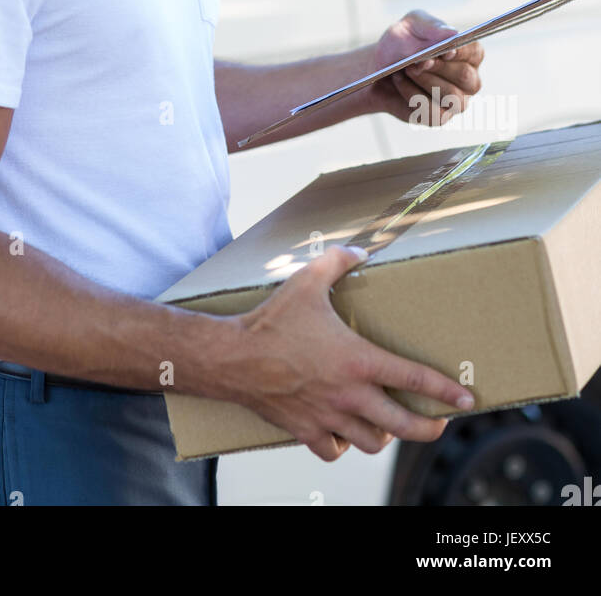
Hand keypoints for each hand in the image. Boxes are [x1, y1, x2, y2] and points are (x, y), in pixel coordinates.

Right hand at [232, 245, 473, 461]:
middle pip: (403, 425)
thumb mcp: (307, 281)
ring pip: (371, 442)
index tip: (467, 399)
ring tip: (387, 424)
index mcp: (358, 360)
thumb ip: (338, 262)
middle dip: (429, 428)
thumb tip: (359, 249)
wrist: (233, 357)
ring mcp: (328, 416)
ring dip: (384, 435)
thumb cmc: (272, 320)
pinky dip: (342, 445)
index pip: (414, 379)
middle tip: (439, 424)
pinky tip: (343, 433)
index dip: (446, 391)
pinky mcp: (305, 430)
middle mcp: (349, 395)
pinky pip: (333, 451)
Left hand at [370, 9, 483, 126]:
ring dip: (426, 82)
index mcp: (468, 54)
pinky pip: (433, 113)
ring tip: (406, 70)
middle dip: (440, 69)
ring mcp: (455, 101)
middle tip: (418, 62)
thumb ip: (432, 27)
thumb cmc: (400, 43)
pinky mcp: (438, 117)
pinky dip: (413, 96)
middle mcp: (468, 80)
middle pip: (466, 77)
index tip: (445, 50)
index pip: (475, 53)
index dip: (462, 52)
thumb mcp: (411, 26)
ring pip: (452, 98)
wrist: (377, 67)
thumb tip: (453, 33)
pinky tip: (400, 82)